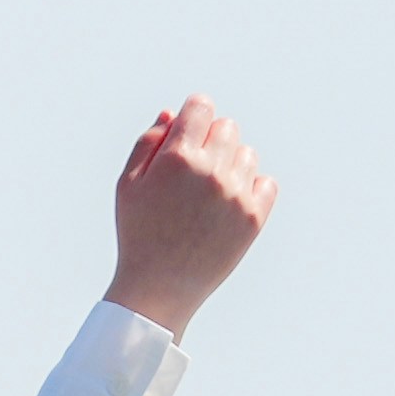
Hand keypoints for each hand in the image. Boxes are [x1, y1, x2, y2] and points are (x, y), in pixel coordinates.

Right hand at [106, 96, 273, 333]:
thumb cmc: (139, 234)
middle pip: (227, 127)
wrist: (158, 289)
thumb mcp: (128, 185)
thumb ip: (148, 143)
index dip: (193, 116)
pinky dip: (251, 189)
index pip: (202, 106)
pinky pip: (266, 183)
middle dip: (211, 141)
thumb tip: (174, 113)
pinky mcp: (253, 218)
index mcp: (177, 158)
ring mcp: (235, 194)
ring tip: (208, 195)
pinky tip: (228, 207)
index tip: (187, 134)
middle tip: (193, 174)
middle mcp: (210, 171)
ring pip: (247, 154)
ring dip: (231, 165)